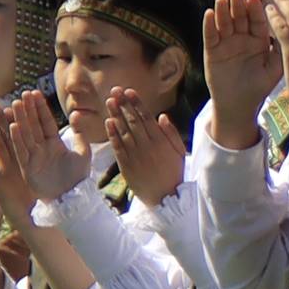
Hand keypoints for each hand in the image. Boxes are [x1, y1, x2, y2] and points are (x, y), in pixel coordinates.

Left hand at [105, 86, 186, 200]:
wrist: (166, 198)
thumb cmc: (174, 173)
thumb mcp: (180, 153)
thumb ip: (171, 134)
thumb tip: (162, 116)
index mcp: (160, 141)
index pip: (146, 117)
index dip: (136, 103)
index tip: (129, 91)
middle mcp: (147, 146)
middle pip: (132, 121)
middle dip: (123, 104)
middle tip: (114, 90)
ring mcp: (135, 156)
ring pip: (123, 131)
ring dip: (115, 115)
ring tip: (109, 101)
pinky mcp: (126, 166)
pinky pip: (117, 147)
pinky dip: (112, 134)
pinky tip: (108, 122)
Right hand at [203, 0, 282, 146]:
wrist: (240, 105)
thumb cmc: (259, 87)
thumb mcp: (275, 67)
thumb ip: (281, 50)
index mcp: (258, 40)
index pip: (257, 21)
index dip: (255, 9)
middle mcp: (242, 38)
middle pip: (240, 17)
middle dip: (239, 5)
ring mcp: (226, 43)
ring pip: (224, 23)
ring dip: (223, 11)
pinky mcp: (212, 51)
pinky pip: (211, 36)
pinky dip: (209, 25)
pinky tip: (209, 13)